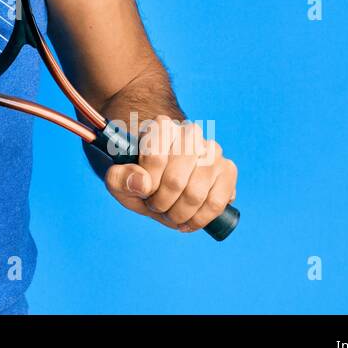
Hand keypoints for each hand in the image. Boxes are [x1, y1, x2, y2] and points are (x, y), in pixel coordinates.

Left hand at [103, 115, 237, 233]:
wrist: (164, 182)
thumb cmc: (140, 178)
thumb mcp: (119, 179)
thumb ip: (120, 178)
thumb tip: (143, 183)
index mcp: (161, 126)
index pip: (155, 157)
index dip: (148, 184)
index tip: (144, 191)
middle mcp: (190, 133)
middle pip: (175, 180)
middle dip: (162, 203)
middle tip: (156, 205)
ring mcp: (212, 151)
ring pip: (196, 194)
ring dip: (179, 214)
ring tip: (171, 213)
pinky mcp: (228, 170)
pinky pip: (216, 203)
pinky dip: (199, 219)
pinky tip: (188, 220)